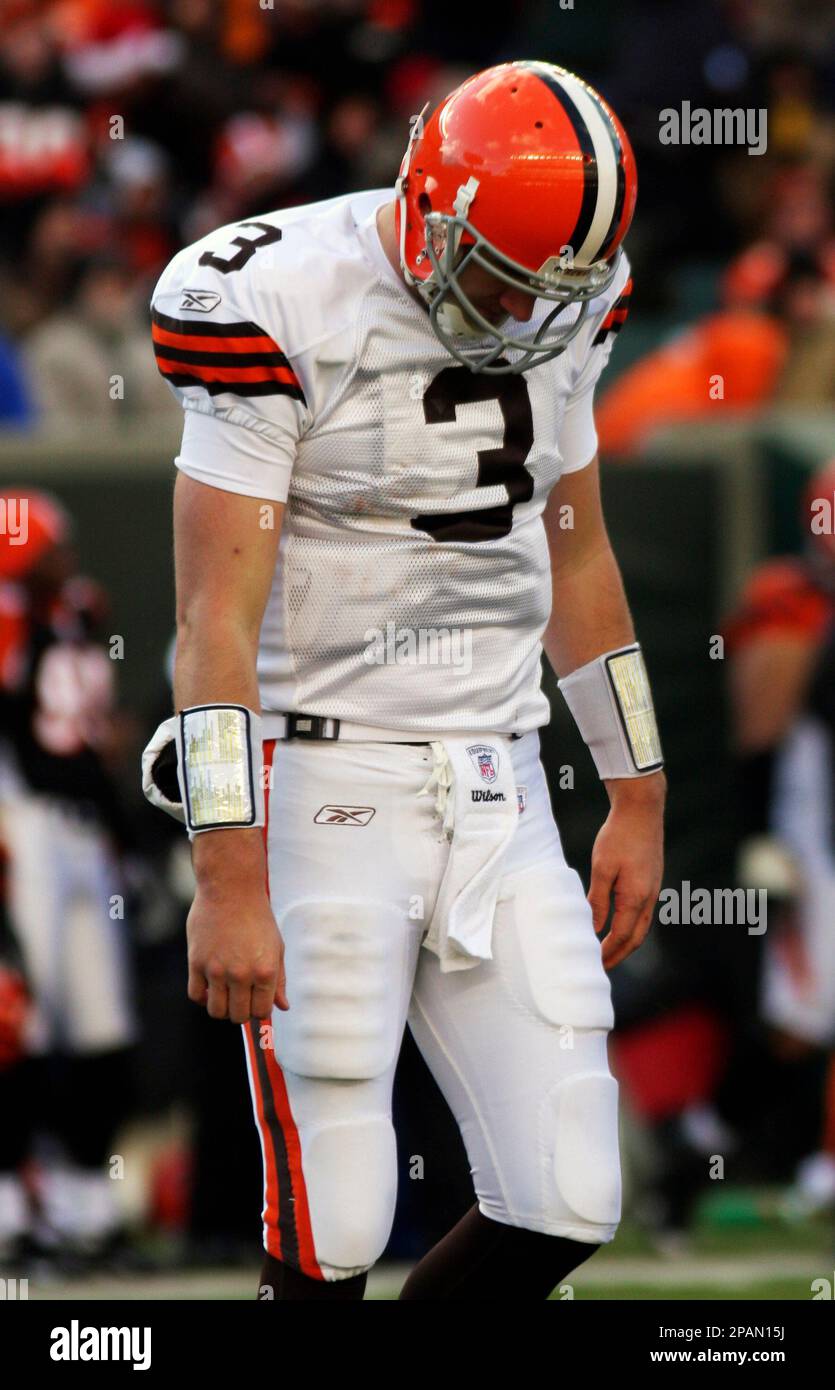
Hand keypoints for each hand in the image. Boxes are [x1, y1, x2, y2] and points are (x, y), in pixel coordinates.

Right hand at [186, 875, 288, 1022]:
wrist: (231, 890)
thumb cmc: (256, 917)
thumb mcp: (276, 947)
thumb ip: (279, 981)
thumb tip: (282, 1007)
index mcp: (265, 971)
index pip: (261, 1012)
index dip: (259, 1011)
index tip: (255, 1003)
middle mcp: (241, 974)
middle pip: (238, 1015)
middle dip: (241, 1012)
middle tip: (240, 999)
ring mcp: (217, 970)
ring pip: (216, 1011)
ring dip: (221, 1008)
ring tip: (225, 994)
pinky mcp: (196, 962)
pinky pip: (195, 995)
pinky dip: (202, 998)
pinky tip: (209, 987)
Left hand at [588, 773, 664, 968]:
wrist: (641, 810)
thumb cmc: (618, 836)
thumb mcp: (602, 868)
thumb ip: (598, 900)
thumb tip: (595, 928)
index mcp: (636, 897)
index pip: (622, 936)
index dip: (608, 953)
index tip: (595, 964)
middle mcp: (650, 897)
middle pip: (636, 937)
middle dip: (619, 954)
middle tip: (602, 966)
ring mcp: (654, 889)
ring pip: (642, 926)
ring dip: (626, 942)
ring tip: (609, 951)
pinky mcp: (652, 880)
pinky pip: (643, 913)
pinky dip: (631, 926)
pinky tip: (619, 924)